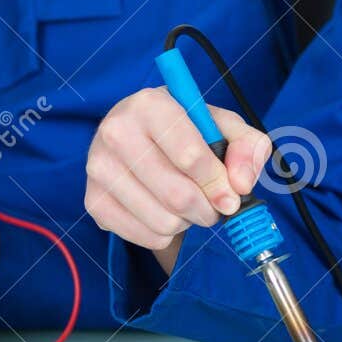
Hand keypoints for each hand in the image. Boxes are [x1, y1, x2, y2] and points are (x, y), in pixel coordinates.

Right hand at [84, 87, 271, 253]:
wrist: (141, 136)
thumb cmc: (188, 130)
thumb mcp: (225, 127)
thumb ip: (247, 147)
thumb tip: (240, 185)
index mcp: (150, 104)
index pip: (190, 156)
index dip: (218, 184)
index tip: (232, 197)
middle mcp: (115, 131)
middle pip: (177, 195)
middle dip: (207, 209)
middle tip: (214, 206)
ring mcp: (98, 167)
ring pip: (162, 221)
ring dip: (187, 221)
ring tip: (187, 202)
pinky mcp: (93, 200)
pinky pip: (145, 237)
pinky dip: (165, 233)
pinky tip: (164, 211)